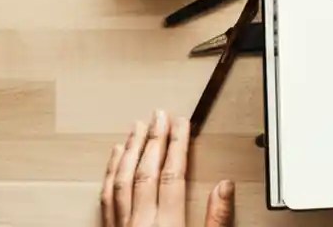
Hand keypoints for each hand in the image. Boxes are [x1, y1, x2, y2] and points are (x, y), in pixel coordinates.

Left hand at [101, 110, 234, 226]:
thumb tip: (225, 187)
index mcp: (168, 225)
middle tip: (159, 116)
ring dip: (130, 151)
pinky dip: (111, 174)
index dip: (177, 145)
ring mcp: (122, 226)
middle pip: (146, 172)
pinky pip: (106, 197)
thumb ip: (216, 219)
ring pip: (123, 181)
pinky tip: (115, 157)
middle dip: (154, 140)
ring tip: (136, 128)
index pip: (173, 175)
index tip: (181, 124)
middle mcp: (141, 222)